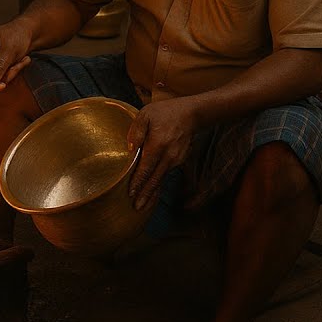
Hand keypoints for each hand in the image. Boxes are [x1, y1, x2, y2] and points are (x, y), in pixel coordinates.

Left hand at [126, 96, 197, 210]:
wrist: (191, 114)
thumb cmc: (166, 112)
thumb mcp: (146, 114)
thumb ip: (136, 131)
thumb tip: (130, 149)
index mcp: (158, 144)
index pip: (146, 168)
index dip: (138, 182)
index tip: (131, 194)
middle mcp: (168, 156)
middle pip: (155, 179)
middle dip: (146, 195)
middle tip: (137, 208)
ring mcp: (175, 160)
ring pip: (160, 179)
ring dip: (151, 192)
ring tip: (142, 205)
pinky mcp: (178, 161)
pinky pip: (165, 174)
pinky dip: (158, 183)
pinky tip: (151, 191)